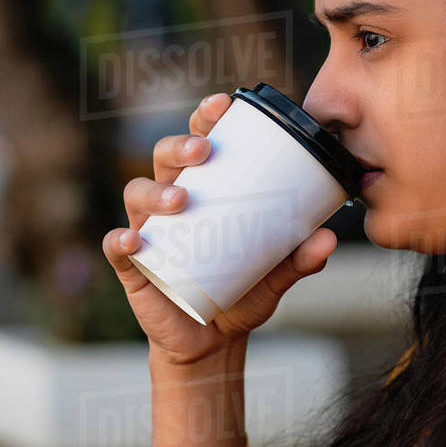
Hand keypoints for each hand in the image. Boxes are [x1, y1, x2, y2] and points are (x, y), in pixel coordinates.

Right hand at [102, 92, 337, 365]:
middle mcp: (170, 201)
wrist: (213, 343)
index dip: (205, 117)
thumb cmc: (240, 293)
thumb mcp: (275, 275)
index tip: (223, 103)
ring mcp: (148, 231)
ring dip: (155, 191)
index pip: (199, 141)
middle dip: (180, 145)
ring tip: (181, 200)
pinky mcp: (132, 266)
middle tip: (205, 151)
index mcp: (204, 190)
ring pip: (136, 193)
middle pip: (164, 157)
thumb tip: (329, 238)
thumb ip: (300, 258)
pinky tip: (135, 241)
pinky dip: (121, 241)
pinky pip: (117, 247)